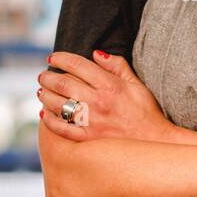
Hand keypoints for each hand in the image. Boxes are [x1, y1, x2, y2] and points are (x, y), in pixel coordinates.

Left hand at [37, 49, 171, 142]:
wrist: (155, 143)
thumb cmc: (146, 112)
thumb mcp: (136, 84)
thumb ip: (117, 66)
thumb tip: (96, 53)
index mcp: (110, 86)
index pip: (78, 65)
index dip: (62, 58)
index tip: (53, 57)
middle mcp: (98, 102)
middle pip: (63, 83)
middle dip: (48, 76)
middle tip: (43, 74)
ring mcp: (91, 122)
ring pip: (58, 104)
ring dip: (45, 95)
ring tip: (42, 90)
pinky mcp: (88, 139)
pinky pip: (61, 128)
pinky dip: (49, 120)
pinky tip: (44, 113)